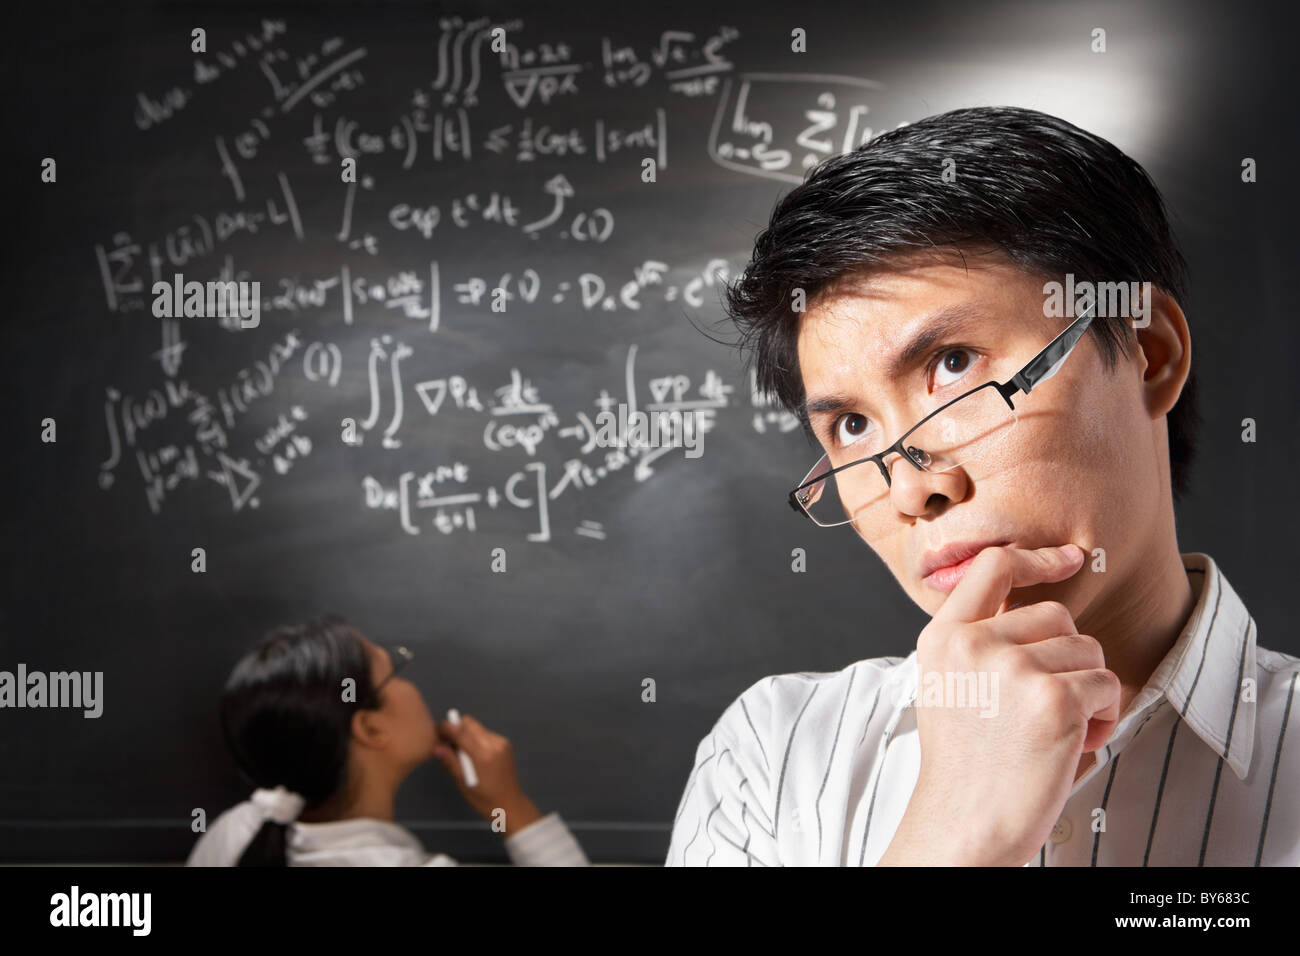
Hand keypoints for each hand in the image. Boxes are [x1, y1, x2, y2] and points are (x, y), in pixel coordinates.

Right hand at [433, 713, 541, 834]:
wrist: (510, 803)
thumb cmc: (484, 799)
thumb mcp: (462, 782)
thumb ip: (450, 761)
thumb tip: (436, 746)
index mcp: (483, 755)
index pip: (460, 731)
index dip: (446, 727)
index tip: (437, 732)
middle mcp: (494, 744)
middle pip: (469, 723)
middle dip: (456, 729)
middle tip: (448, 744)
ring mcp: (502, 742)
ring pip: (477, 727)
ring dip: (466, 734)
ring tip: (463, 754)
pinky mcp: (505, 743)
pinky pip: (485, 734)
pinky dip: (476, 739)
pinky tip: (475, 755)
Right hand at [877, 544, 1119, 865]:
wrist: (965, 825)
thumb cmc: (967, 766)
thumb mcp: (950, 687)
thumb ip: (981, 643)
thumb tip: (1042, 608)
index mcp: (943, 638)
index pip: (993, 568)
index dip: (1036, 558)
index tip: (1066, 557)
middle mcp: (974, 644)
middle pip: (1056, 615)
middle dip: (1069, 656)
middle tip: (1047, 705)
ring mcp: (1013, 668)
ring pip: (1087, 650)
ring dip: (1087, 689)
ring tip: (1056, 731)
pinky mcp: (1053, 699)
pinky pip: (1106, 686)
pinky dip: (1102, 717)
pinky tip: (1071, 744)